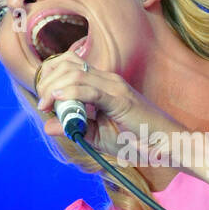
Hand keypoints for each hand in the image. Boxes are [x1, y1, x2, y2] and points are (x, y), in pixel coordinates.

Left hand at [30, 51, 189, 165]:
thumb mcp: (98, 136)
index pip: (68, 66)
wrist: (165, 144)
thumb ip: (75, 128)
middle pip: (66, 65)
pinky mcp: (120, 98)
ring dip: (55, 88)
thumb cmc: (136, 140)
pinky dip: (70, 93)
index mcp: (102, 84)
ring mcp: (114, 86)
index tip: (43, 102)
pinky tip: (59, 100)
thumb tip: (47, 126)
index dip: (50, 78)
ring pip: (74, 73)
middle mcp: (107, 79)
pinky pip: (89, 90)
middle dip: (47, 82)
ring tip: (48, 105)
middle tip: (43, 104)